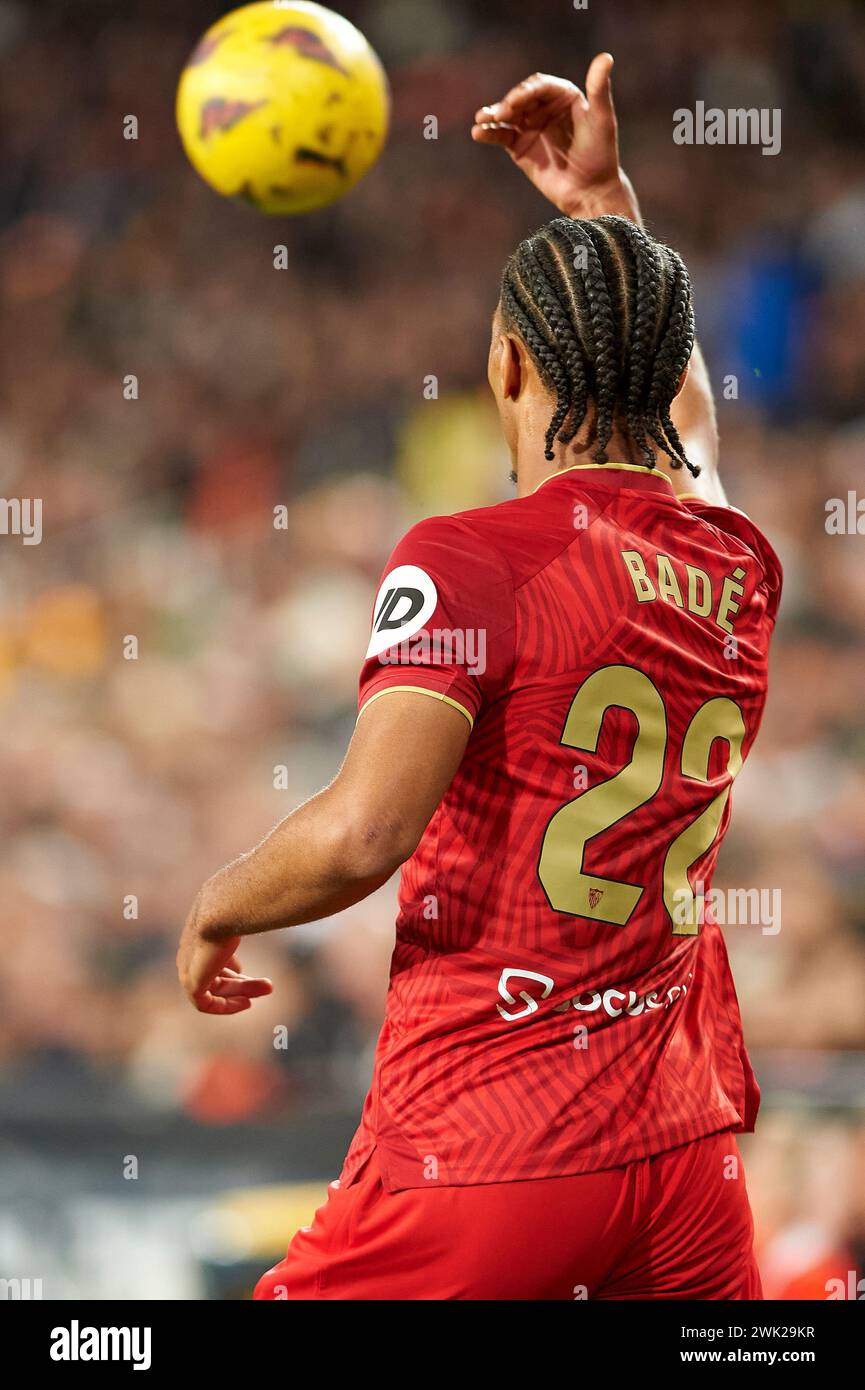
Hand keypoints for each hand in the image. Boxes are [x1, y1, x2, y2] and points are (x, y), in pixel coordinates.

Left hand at [177, 912, 272, 1014]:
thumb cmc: (241, 900)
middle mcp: (190, 948)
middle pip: (214, 973)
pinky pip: (204, 1003)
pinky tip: (246, 1002)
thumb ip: (253, 910)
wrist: (224, 905)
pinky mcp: (190, 981)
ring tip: (267, 989)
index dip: (227, 965)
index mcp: (199, 929)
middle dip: (241, 981)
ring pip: (213, 988)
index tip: (242, 971)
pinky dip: (225, 1005)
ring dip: (240, 992)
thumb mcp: (245, 905)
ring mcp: (188, 965)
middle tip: (268, 986)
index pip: (209, 953)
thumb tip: (273, 904)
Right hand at [472, 54, 633, 219]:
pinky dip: (489, 133)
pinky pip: (501, 136)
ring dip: (492, 114)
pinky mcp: (519, 148)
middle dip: (508, 103)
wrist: (590, 191)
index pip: (541, 86)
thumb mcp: (602, 120)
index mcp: (564, 96)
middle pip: (521, 98)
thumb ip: (599, 90)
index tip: (515, 102)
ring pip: (507, 115)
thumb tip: (606, 57)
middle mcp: (545, 109)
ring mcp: (530, 128)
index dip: (527, 91)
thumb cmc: (600, 155)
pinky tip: (478, 133)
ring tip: (481, 119)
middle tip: (500, 114)